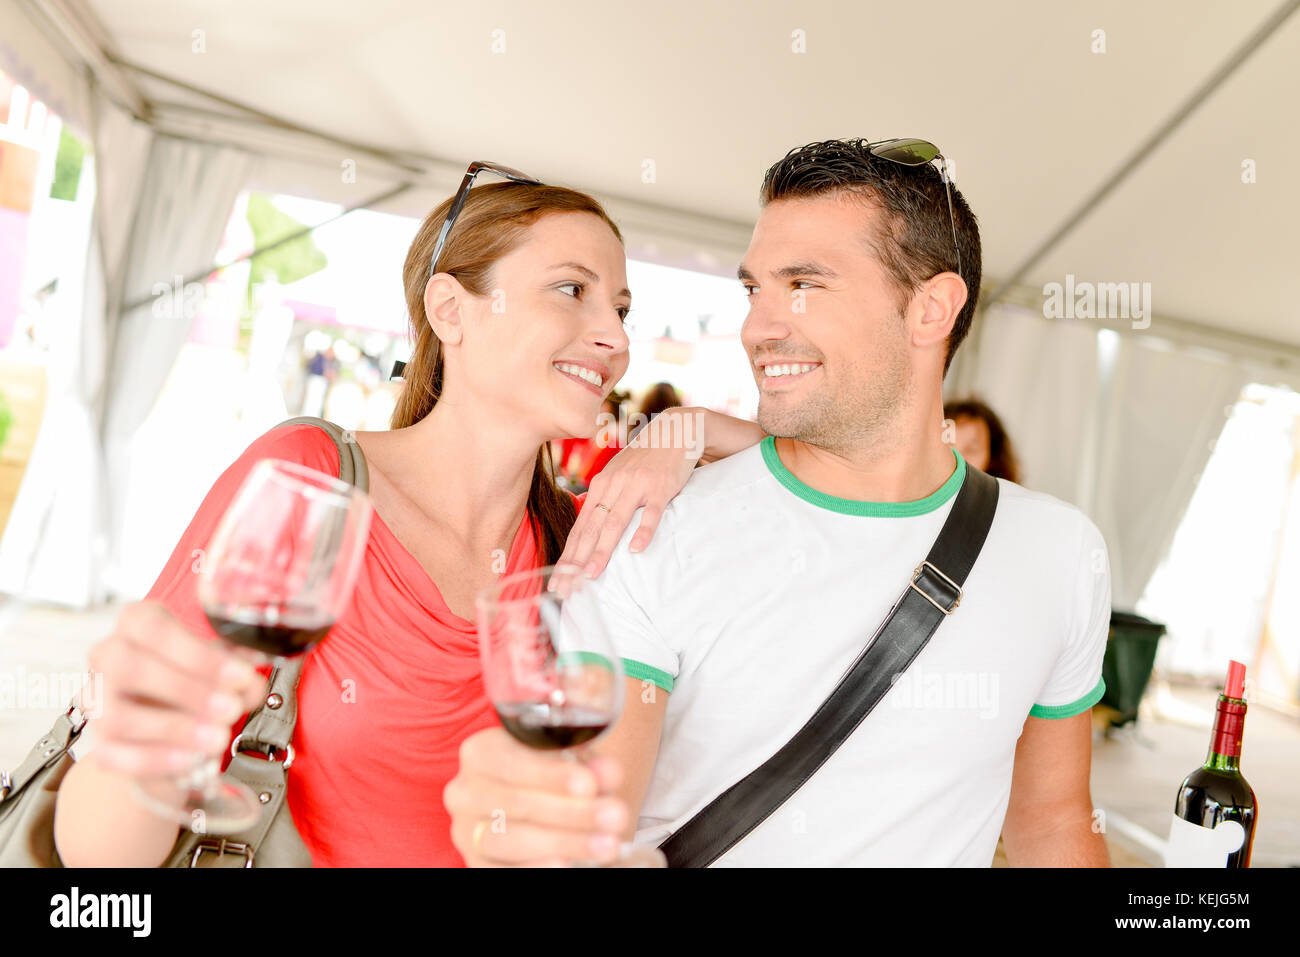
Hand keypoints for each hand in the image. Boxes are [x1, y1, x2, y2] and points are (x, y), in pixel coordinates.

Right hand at [83, 601, 269, 776]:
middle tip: (232, 708)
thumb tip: (251, 683)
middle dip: (186, 689)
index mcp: (138, 623)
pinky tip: (189, 761)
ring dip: (174, 727)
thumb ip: (239, 671)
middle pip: (129, 666)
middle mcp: (108, 656)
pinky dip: (155, 759)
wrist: (173, 725)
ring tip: (218, 738)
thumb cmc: (198, 679)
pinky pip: (114, 754)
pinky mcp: (99, 743)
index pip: (153, 628)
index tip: (241, 675)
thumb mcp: (223, 665)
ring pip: (118, 714)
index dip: (197, 654)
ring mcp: (96, 702)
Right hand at [444, 727, 630, 866]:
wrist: (538, 803)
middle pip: (516, 803)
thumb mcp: (573, 762)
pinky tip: (564, 866)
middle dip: (570, 812)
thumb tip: (608, 774)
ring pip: (510, 839)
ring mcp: (466, 830)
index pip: (512, 762)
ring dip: (562, 843)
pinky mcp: (474, 862)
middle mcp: (465, 791)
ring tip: (605, 845)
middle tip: (614, 816)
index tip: (589, 785)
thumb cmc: (554, 776)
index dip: (551, 775)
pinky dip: (533, 869)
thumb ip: (591, 766)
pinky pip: (497, 870)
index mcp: (481, 752)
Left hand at [557, 406, 706, 577]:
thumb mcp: (618, 474)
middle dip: (576, 561)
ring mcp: (636, 486)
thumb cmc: (645, 459)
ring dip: (602, 549)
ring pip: (615, 522)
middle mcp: (613, 486)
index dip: (567, 556)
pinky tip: (636, 550)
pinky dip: (643, 531)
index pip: (580, 527)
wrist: (674, 431)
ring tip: (591, 573)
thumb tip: (587, 520)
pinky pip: (650, 512)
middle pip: (591, 529)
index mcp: (600, 486)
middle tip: (566, 587)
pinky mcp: (660, 487)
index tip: (557, 581)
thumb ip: (603, 498)